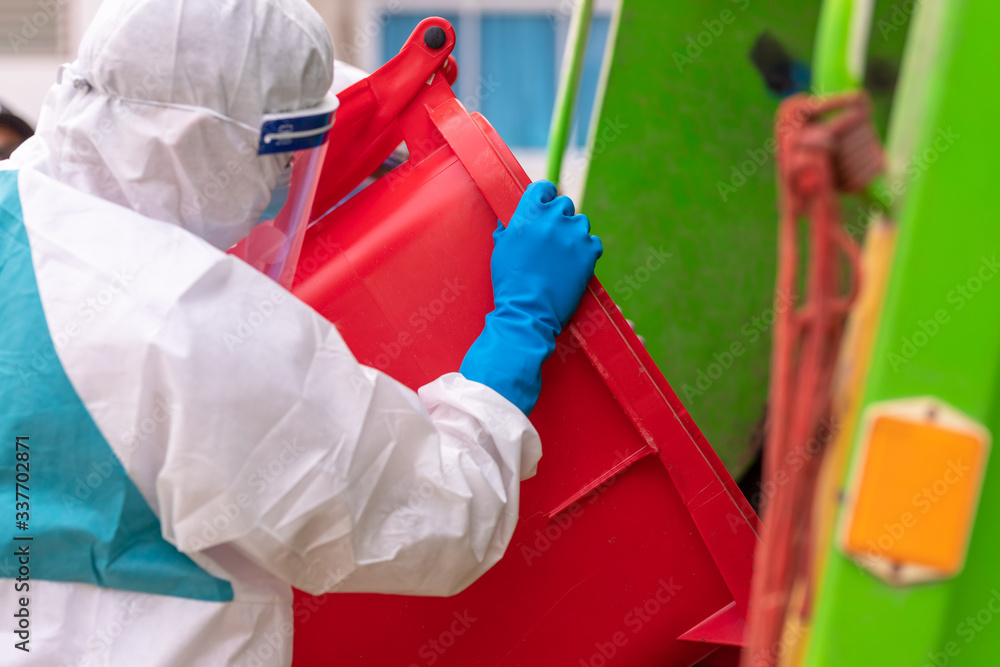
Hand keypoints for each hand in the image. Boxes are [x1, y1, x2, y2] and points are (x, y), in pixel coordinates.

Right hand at [460, 181, 601, 414]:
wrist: (528, 311)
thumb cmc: (510, 283)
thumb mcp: (502, 250)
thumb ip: (510, 229)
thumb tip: (510, 220)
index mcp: (528, 214)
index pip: (543, 188)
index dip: (545, 196)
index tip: (546, 204)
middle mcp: (553, 218)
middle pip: (565, 204)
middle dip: (560, 218)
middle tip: (554, 239)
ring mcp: (573, 234)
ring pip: (581, 223)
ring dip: (574, 235)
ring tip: (563, 257)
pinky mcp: (589, 251)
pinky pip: (593, 243)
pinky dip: (587, 252)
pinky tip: (574, 266)